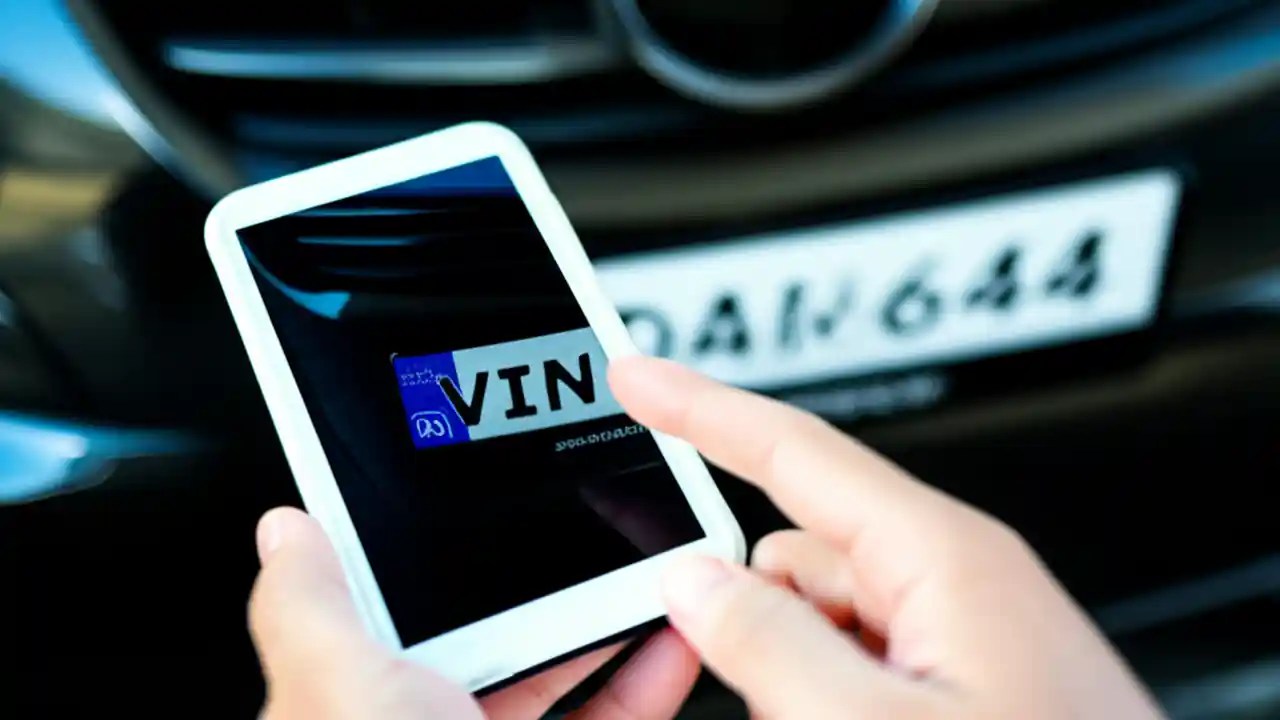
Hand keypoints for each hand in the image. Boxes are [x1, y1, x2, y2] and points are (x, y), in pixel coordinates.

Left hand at [249, 508, 699, 718]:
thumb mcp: (338, 696)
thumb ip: (310, 611)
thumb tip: (285, 532)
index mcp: (358, 699)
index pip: (397, 604)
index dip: (442, 552)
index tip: (491, 506)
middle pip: (496, 637)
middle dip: (554, 585)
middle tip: (602, 534)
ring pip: (562, 682)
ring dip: (613, 627)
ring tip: (655, 579)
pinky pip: (604, 718)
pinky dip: (643, 685)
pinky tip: (671, 648)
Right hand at [609, 356, 1166, 719]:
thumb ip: (770, 644)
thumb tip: (697, 583)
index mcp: (944, 558)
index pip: (795, 452)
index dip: (702, 410)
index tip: (640, 378)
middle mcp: (953, 582)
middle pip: (797, 555)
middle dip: (753, 612)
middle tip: (760, 684)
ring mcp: (958, 636)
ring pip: (819, 622)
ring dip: (791, 677)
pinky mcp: (960, 682)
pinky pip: (855, 665)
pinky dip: (825, 700)